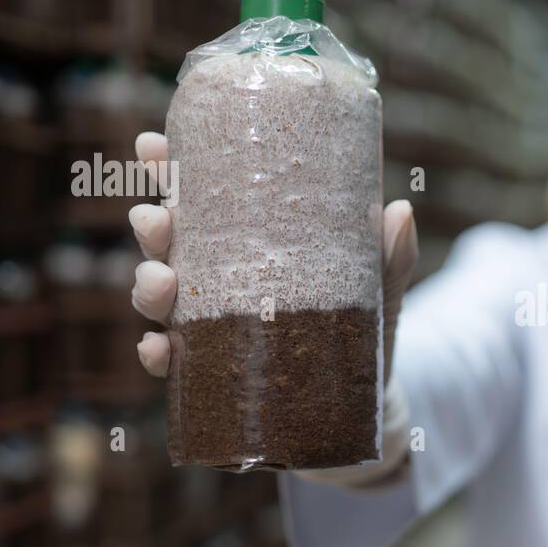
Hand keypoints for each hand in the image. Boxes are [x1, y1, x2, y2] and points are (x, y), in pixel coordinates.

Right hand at [128, 131, 417, 377]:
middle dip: (152, 226)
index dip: (167, 170)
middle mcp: (218, 280)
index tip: (152, 146)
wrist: (370, 400)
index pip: (198, 199)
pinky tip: (159, 348)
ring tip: (161, 279)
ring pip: (162, 300)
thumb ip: (389, 256)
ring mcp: (212, 326)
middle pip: (169, 244)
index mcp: (246, 243)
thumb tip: (399, 211)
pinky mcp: (215, 373)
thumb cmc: (365, 328)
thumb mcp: (380, 287)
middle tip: (157, 218)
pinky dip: (158, 357)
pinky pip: (174, 366)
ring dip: (148, 286)